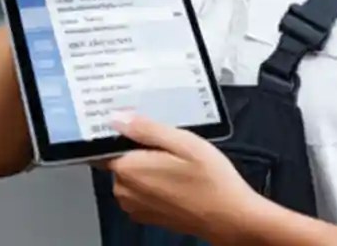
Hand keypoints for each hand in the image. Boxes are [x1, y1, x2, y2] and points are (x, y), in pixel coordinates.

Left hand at [100, 114, 264, 244]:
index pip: (107, 144)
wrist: (229, 218)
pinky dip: (154, 183)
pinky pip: (140, 191)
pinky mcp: (146, 215)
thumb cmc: (211, 182)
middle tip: (171, 147)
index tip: (142, 129)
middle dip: (140, 149)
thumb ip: (146, 129)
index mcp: (129, 169)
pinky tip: (177, 179)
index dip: (123, 133)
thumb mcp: (183, 142)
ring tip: (178, 164)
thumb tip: (118, 119)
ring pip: (132, 174)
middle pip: (121, 158)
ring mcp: (135, 206)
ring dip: (148, 166)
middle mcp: (125, 190)